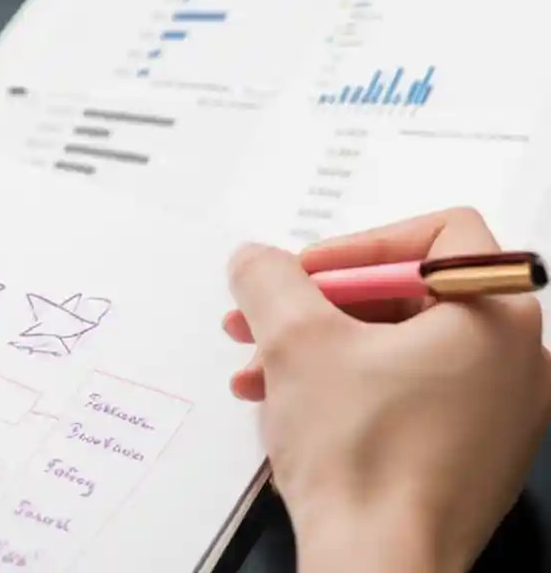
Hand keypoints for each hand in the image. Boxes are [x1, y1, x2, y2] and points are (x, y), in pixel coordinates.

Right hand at [223, 208, 549, 571]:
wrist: (378, 565)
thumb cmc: (366, 465)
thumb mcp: (295, 339)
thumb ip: (269, 278)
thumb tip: (257, 260)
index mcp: (497, 317)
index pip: (437, 234)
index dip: (358, 244)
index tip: (308, 273)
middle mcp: (516, 362)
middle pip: (407, 294)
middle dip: (319, 305)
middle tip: (267, 318)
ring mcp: (497, 412)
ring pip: (397, 348)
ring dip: (320, 349)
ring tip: (263, 370)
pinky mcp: (470, 452)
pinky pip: (406, 395)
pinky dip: (348, 389)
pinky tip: (291, 407)